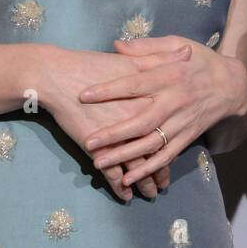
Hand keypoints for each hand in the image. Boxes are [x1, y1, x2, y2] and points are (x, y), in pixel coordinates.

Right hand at [37, 44, 185, 201]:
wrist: (58, 75)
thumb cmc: (93, 65)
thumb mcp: (133, 58)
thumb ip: (162, 57)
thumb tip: (188, 52)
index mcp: (149, 99)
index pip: (169, 123)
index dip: (177, 139)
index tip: (181, 148)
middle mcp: (138, 121)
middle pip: (156, 150)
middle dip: (161, 171)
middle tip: (164, 185)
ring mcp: (118, 137)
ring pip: (138, 166)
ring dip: (144, 182)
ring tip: (150, 194)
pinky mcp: (98, 149)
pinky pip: (113, 174)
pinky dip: (120, 187)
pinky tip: (125, 196)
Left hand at [77, 35, 246, 186]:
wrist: (232, 85)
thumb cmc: (199, 61)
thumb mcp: (176, 44)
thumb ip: (146, 47)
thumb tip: (115, 46)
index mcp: (170, 75)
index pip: (135, 83)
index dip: (109, 90)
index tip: (83, 95)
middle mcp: (175, 101)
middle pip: (141, 121)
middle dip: (114, 134)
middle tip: (88, 142)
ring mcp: (182, 122)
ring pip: (151, 143)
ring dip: (125, 156)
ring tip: (99, 162)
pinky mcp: (187, 137)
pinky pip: (167, 157)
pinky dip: (148, 169)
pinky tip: (128, 179)